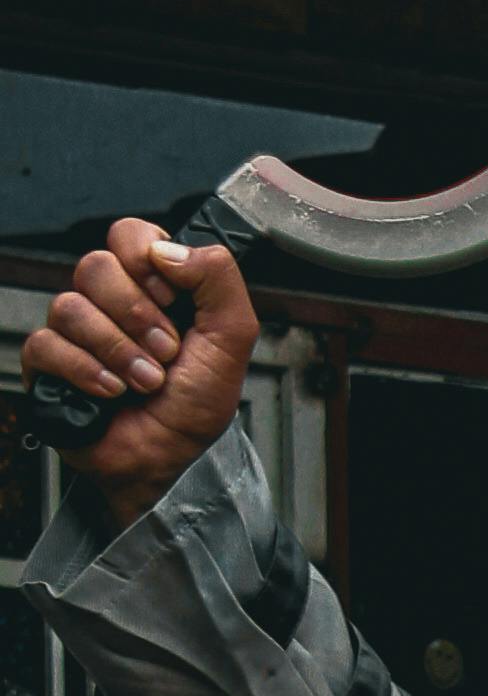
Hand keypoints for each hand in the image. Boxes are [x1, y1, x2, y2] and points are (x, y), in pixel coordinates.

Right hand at [23, 223, 261, 529]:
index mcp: (150, 286)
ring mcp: (74, 331)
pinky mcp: (48, 364)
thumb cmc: (196, 405)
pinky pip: (46, 344)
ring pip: (69, 305)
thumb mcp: (232, 338)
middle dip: (137, 315)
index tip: (171, 298)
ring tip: (147, 382)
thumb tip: (167, 249)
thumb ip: (218, 279)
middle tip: (166, 352)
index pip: (128, 235)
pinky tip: (112, 392)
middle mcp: (108, 302)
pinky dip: (86, 371)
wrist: (172, 460)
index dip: (146, 260)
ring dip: (118, 349)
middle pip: (95, 266)